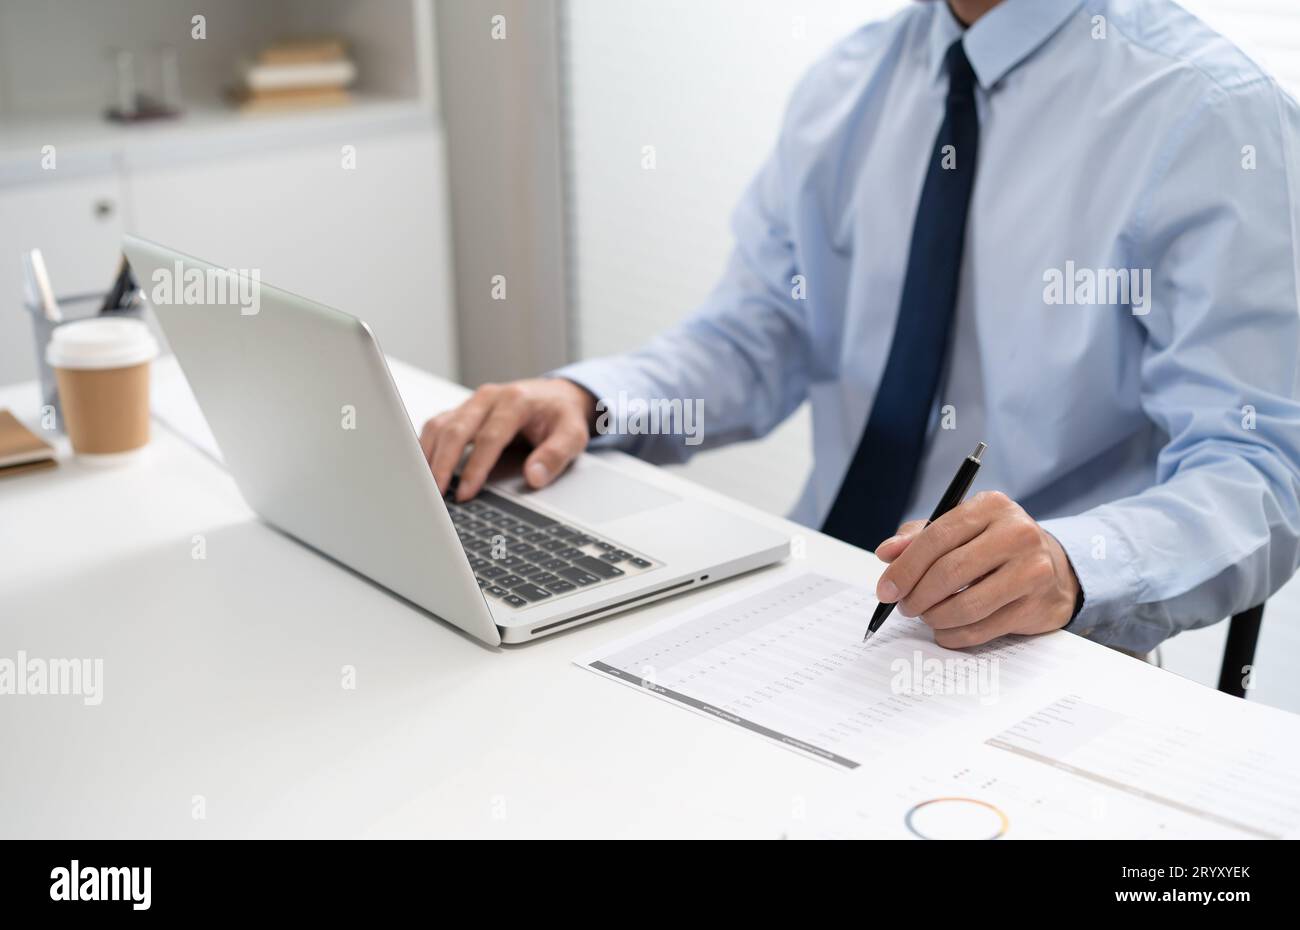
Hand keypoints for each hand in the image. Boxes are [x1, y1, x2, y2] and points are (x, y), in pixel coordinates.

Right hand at [420, 378, 596, 500]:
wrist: (556, 396)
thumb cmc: (561, 416)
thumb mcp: (573, 435)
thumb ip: (555, 455)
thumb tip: (533, 477)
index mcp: (515, 401)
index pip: (490, 436)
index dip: (476, 467)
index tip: (466, 492)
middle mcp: (489, 398)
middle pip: (456, 429)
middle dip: (443, 463)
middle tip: (435, 494)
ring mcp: (472, 403)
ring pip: (440, 425)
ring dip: (429, 456)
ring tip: (424, 486)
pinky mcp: (462, 411)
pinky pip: (437, 426)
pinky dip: (426, 447)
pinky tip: (422, 469)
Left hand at [873, 491, 1079, 647]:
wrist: (1053, 568)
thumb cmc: (993, 546)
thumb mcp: (959, 529)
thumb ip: (918, 538)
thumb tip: (886, 553)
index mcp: (991, 506)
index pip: (936, 537)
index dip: (905, 568)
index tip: (885, 590)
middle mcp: (1017, 533)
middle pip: (949, 572)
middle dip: (917, 596)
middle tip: (904, 607)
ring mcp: (1032, 570)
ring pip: (966, 605)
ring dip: (935, 618)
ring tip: (926, 616)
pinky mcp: (1038, 605)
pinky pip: (983, 629)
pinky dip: (954, 635)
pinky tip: (945, 631)